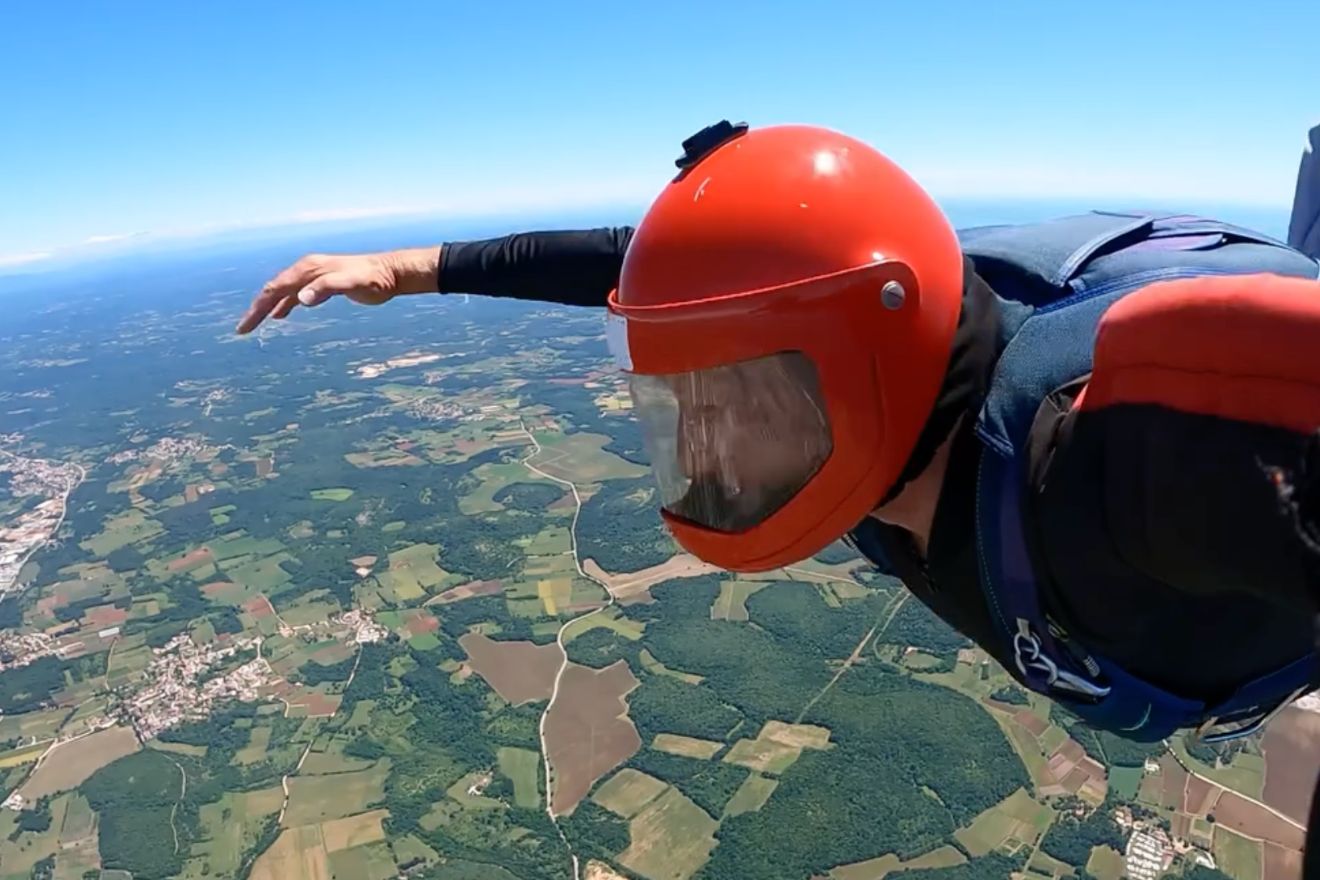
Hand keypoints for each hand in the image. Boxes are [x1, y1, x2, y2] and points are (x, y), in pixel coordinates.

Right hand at [234, 247, 437, 333]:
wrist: (391, 273)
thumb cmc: (373, 278)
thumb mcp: (352, 283)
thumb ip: (327, 288)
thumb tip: (301, 299)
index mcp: (308, 270)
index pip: (274, 290)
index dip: (257, 309)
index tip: (244, 328)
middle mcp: (307, 270)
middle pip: (274, 290)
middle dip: (256, 310)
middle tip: (242, 330)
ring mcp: (314, 276)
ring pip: (283, 291)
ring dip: (267, 307)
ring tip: (254, 324)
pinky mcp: (323, 283)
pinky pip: (296, 294)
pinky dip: (285, 304)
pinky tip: (281, 316)